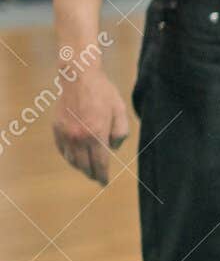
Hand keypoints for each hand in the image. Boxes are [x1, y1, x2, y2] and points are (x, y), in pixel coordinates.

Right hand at [54, 67, 128, 185]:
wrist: (78, 76)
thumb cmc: (103, 93)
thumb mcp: (121, 111)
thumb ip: (121, 133)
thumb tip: (112, 148)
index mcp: (96, 134)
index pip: (100, 163)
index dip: (102, 176)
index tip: (104, 183)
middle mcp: (79, 136)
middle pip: (84, 165)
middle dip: (92, 174)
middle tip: (97, 178)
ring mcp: (65, 133)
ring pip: (71, 160)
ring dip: (80, 167)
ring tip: (88, 169)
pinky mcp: (57, 128)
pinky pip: (62, 149)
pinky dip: (69, 156)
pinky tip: (75, 157)